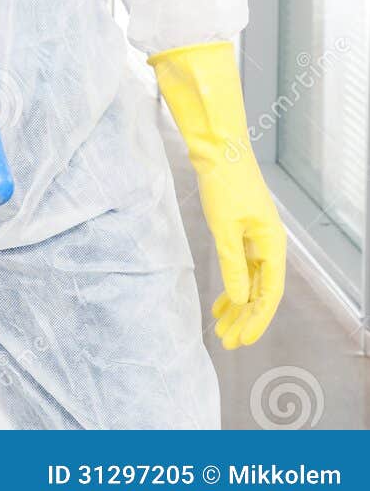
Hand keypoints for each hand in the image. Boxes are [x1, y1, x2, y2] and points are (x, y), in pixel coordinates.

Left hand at [149, 40, 285, 348]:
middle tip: (226, 342)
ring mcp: (254, 237)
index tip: (242, 340)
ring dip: (236, 305)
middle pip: (259, 291)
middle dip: (244, 318)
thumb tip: (240, 298)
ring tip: (220, 329)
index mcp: (272, 244)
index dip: (257, 319)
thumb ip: (232, 265)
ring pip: (249, 281)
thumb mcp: (225, 228)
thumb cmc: (224, 183)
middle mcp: (267, 244)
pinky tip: (219, 302)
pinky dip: (230, 285)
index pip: (269, 293)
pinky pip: (239, 267)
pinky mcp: (239, 229)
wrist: (218, 148)